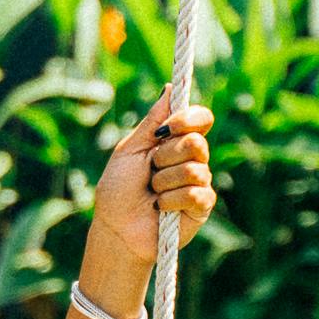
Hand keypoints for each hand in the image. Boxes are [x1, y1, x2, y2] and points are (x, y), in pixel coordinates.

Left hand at [92, 92, 216, 267]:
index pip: (200, 118)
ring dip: (164, 182)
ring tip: (152, 193)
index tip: (166, 129)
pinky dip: (171, 200)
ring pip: (194, 169)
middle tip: (150, 170)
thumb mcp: (130, 150)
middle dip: (166, 157)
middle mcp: (192, 158)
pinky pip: (196, 193)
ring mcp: (199, 182)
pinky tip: (161, 208)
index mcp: (175, 141)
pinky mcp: (202, 206)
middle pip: (196, 142)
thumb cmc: (118, 190)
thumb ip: (152, 121)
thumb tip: (169, 89)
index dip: (189, 119)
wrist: (116, 229)